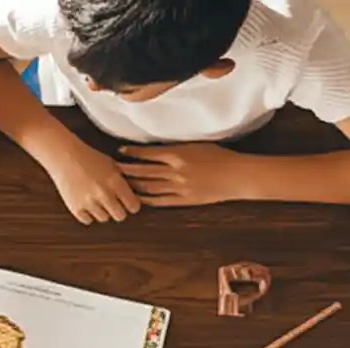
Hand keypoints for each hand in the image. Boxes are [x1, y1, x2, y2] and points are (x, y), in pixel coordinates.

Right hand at [41, 138, 140, 224]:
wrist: (64, 156)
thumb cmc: (88, 157)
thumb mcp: (112, 164)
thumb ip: (123, 180)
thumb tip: (135, 194)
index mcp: (115, 181)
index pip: (133, 206)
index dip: (132, 205)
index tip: (128, 203)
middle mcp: (103, 194)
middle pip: (120, 216)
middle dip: (118, 210)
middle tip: (113, 204)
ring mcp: (88, 202)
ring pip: (104, 218)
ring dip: (103, 211)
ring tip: (97, 200)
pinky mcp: (75, 207)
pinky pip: (88, 220)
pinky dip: (88, 214)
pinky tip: (87, 204)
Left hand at [118, 143, 251, 206]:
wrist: (236, 176)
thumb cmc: (219, 157)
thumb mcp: (197, 145)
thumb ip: (177, 148)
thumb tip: (157, 148)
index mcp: (179, 155)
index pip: (149, 154)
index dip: (133, 153)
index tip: (121, 151)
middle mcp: (176, 171)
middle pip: (145, 171)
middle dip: (127, 169)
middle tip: (112, 168)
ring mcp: (179, 187)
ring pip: (150, 187)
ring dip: (134, 185)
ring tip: (120, 183)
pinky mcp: (184, 200)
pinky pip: (161, 201)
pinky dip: (147, 199)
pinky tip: (137, 198)